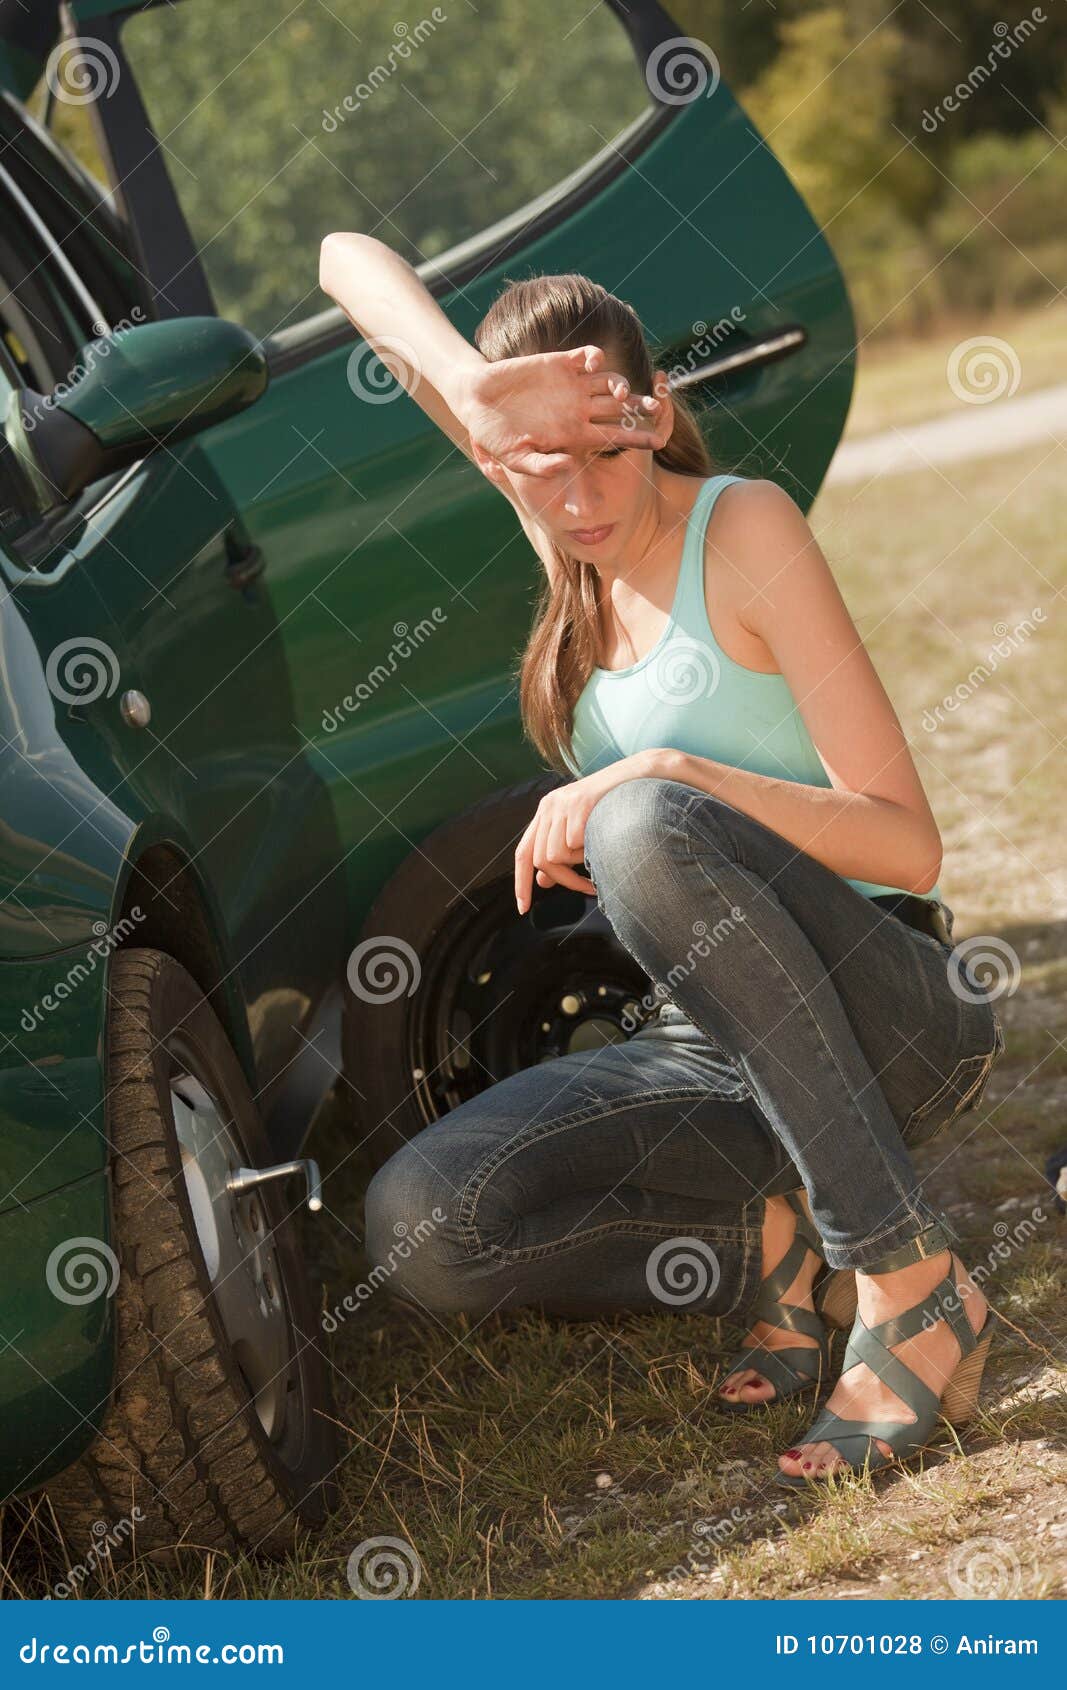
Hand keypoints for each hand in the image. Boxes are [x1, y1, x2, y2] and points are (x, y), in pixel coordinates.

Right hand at [458, 346, 670, 477]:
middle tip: (657, 408)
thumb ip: (541, 466)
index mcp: (574, 434)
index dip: (638, 438)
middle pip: (621, 408)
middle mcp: (579, 408)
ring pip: (609, 382)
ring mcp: (571, 384)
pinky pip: (587, 357)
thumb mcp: (515, 459)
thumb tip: (569, 465)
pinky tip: (594, 364)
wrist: (476, 401)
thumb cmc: (494, 435)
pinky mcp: (559, 362)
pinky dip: (596, 357)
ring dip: (622, 384)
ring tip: (622, 391)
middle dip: (641, 408)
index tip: (658, 441)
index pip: (614, 437)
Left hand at [514, 756, 660, 913]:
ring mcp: (562, 802)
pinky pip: (574, 843)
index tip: (523, 909)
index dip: (520, 882)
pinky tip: (606, 839)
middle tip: (588, 888)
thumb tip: (541, 881)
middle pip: (540, 860)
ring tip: (600, 853)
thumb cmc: (617, 808)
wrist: (643, 778)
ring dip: (579, 863)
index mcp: (546, 812)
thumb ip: (560, 853)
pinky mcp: (577, 802)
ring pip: (555, 855)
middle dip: (564, 880)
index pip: (523, 853)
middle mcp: (549, 806)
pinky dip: (589, 849)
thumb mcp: (582, 832)